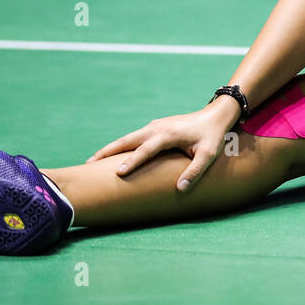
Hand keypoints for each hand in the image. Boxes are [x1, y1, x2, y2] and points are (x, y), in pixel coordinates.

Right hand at [86, 96, 240, 191]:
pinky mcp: (155, 127)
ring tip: (92, 161)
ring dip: (111, 148)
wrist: (215, 115)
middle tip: (89, 164)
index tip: (118, 172)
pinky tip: (112, 155)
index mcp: (168, 134)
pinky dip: (120, 145)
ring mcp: (155, 126)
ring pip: (128, 137)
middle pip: (128, 140)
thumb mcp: (208, 155)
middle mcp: (157, 128)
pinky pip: (134, 137)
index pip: (146, 149)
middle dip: (108, 151)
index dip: (132, 161)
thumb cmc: (212, 136)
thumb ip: (194, 171)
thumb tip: (180, 189)